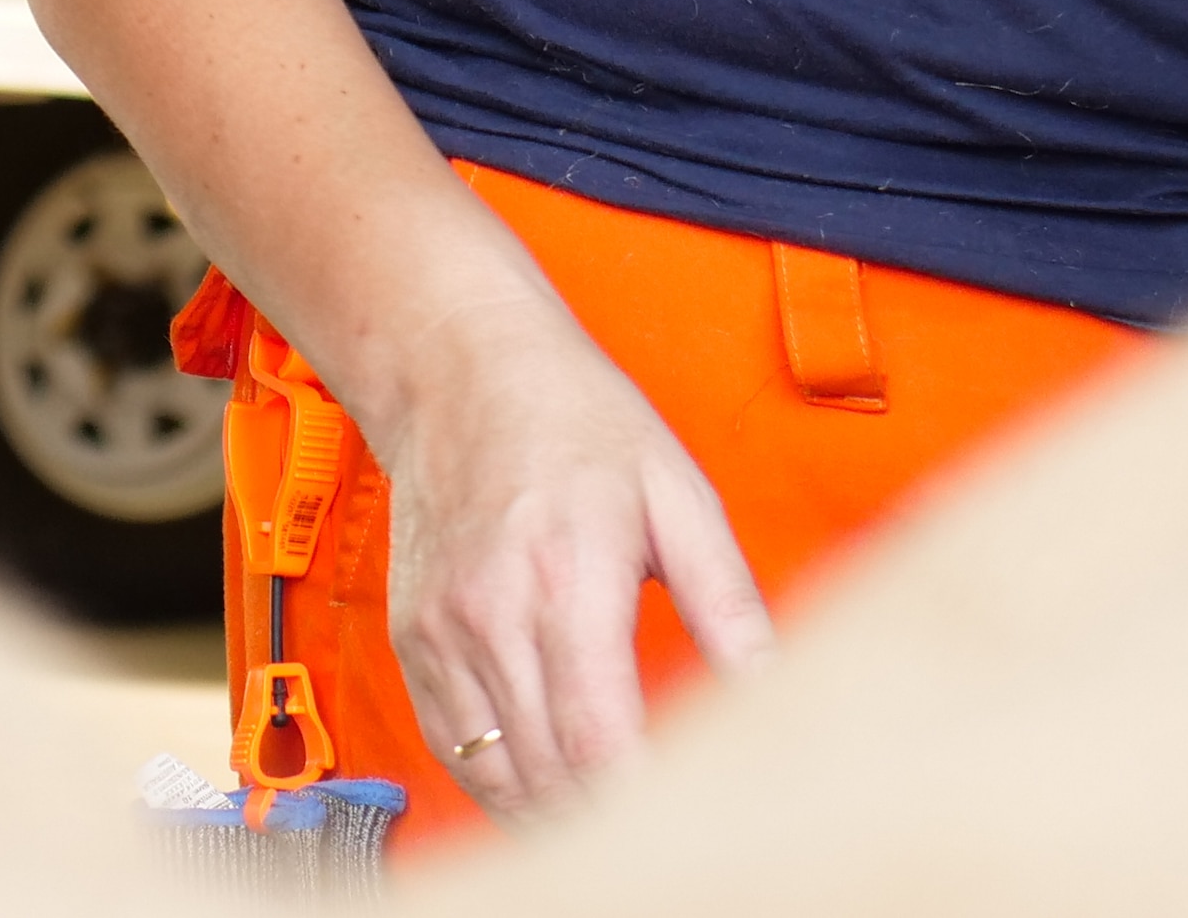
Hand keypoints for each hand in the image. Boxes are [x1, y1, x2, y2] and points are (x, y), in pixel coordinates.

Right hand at [365, 294, 770, 820]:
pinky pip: (455, 750)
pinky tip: (551, 779)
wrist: (457, 369)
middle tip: (664, 818)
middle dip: (607, 819)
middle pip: (547, 778)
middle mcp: (491, 616)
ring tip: (613, 814)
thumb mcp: (679, 495)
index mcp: (567, 581)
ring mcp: (441, 634)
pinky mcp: (413, 642)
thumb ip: (729, 605)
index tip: (689, 814)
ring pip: (495, 779)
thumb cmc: (575, 420)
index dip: (641, 802)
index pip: (597, 742)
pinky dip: (502, 784)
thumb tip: (774, 686)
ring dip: (555, 813)